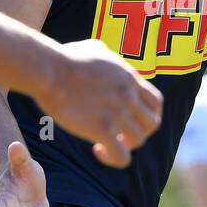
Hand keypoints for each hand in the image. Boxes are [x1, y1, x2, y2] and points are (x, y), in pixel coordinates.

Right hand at [34, 39, 162, 167]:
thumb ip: (109, 57)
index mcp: (130, 79)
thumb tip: (106, 58)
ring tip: (105, 143)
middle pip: (152, 123)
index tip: (130, 118)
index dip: (146, 114)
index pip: (156, 102)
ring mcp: (118, 114)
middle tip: (120, 133)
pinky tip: (97, 150)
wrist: (51, 70)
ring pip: (138, 141)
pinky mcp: (102, 129)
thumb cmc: (66, 58)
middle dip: (139, 131)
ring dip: (125, 145)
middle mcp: (129, 97)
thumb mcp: (96, 48)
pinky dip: (113, 158)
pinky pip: (121, 156)